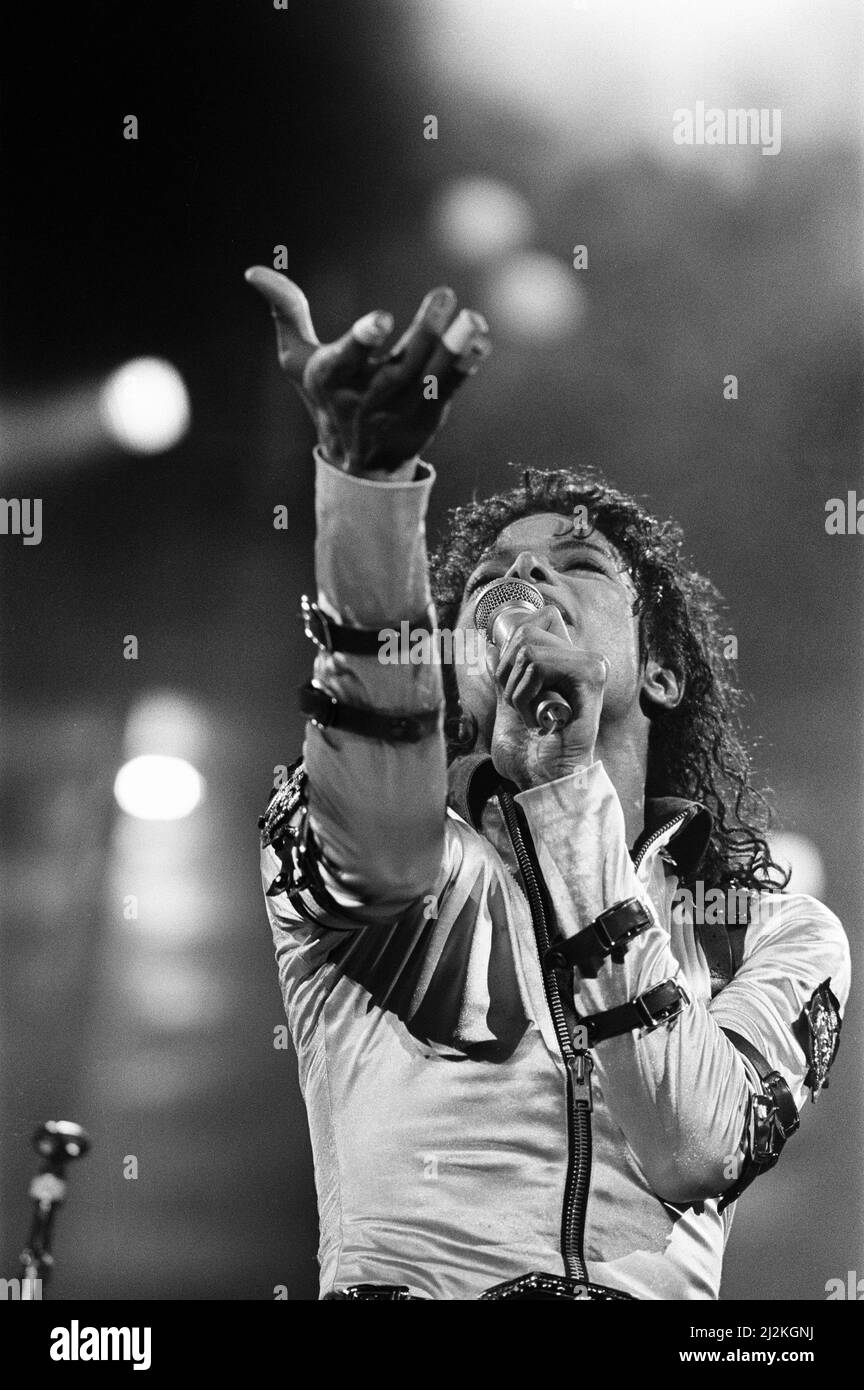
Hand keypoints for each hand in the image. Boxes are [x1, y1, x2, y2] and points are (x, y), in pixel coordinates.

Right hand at [244, 268, 490, 475]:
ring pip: (427, 379)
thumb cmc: (324, 398)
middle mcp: (365, 400)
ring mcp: (399, 412)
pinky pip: (447, 391)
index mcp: (331, 380)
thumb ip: (286, 313)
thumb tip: (254, 270)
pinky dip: (464, 367)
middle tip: (442, 296)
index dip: (363, 340)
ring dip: (451, 349)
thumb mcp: (297, 361)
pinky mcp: (425, 418)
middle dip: (423, 333)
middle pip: (397, 367)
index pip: (345, 360)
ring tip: (471, 319)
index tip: (381, 320)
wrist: (356, 464)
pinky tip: (479, 340)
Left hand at [487, 606, 608, 788]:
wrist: (544, 783)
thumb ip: (503, 675)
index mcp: (569, 664)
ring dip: (516, 689)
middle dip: (507, 672)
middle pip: (527, 630)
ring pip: (528, 648)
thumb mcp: (507, 707)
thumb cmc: (531, 756)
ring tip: (531, 717)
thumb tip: (491, 645)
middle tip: (521, 707)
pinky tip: (537, 719)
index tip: (513, 688)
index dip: (511, 649)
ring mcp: (591, 666)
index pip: (538, 619)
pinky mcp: (591, 677)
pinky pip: (538, 663)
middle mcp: (584, 660)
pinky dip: (524, 693)